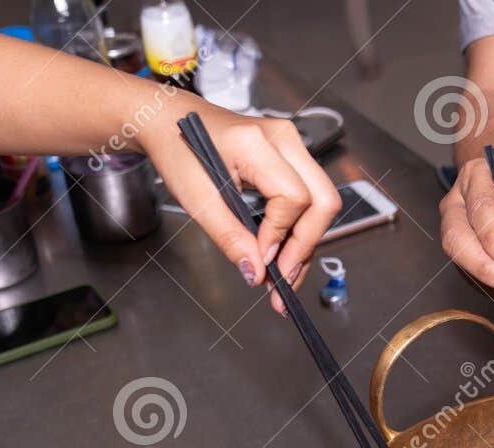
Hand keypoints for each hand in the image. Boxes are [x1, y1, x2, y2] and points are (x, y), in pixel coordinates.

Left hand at [140, 103, 340, 314]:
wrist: (170, 121)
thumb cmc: (179, 150)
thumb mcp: (196, 199)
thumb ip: (229, 237)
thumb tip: (256, 272)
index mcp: (255, 142)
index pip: (293, 196)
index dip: (280, 234)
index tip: (263, 260)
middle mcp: (283, 139)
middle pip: (323, 200)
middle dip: (305, 246)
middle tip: (283, 281)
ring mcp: (291, 146)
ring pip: (322, 204)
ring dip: (305, 245)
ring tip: (283, 278)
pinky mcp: (291, 158)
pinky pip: (310, 200)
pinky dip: (298, 232)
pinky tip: (283, 256)